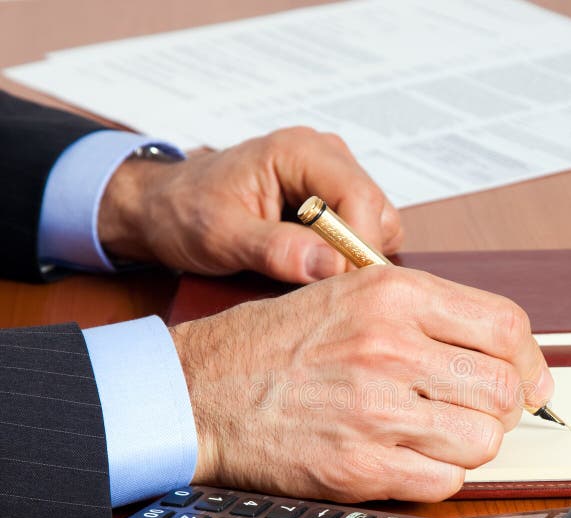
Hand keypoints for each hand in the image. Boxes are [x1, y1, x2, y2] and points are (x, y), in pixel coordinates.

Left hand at [97, 128, 402, 282]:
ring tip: (304, 271)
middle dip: (357, 255)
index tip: (340, 286)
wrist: (165, 206)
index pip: (360, 197)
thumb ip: (275, 250)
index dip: (359, 246)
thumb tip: (331, 266)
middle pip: (377, 212)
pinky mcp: (333, 198)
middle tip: (317, 284)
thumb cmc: (185, 212)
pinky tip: (309, 264)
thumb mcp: (220, 237)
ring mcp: (333, 176)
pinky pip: (362, 232)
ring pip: (376, 225)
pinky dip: (344, 256)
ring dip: (351, 257)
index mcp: (300, 151)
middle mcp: (326, 156)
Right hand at [170, 266, 553, 502]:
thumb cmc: (275, 345)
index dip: (530, 359)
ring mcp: (374, 411)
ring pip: (483, 440)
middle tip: (477, 409)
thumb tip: (509, 352)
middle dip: (502, 406)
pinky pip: (444, 480)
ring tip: (437, 432)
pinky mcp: (360, 466)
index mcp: (392, 295)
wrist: (202, 392)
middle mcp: (388, 348)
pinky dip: (439, 474)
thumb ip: (429, 314)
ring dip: (471, 442)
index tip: (529, 377)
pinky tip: (410, 457)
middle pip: (504, 388)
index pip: (505, 326)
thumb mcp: (350, 293)